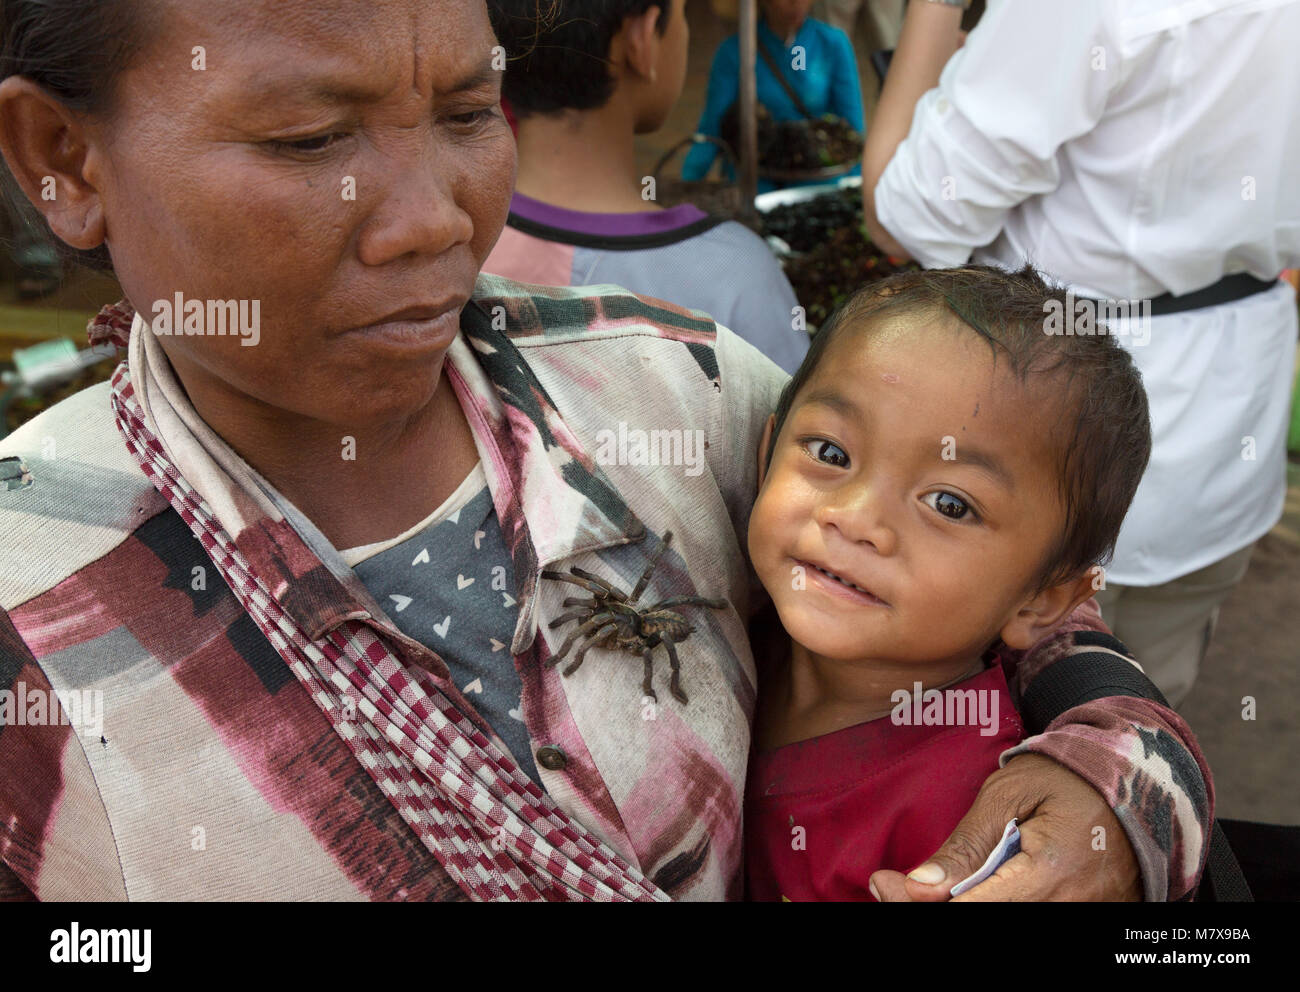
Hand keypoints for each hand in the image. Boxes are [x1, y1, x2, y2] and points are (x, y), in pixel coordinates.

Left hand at [869, 753, 1141, 901]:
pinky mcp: (1085, 915)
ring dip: (962, 903)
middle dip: (936, 906)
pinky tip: (968, 888)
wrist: (1135, 782)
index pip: (970, 908)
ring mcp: (1083, 916)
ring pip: (1003, 918)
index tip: (885, 883)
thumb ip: (966, 845)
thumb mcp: (1008, 795)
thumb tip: (918, 887)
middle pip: (985, 918)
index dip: (920, 902)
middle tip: (898, 886)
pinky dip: (992, 901)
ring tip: (933, 885)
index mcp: (1050, 874)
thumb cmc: (1068, 778)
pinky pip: (1029, 913)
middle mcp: (1070, 907)